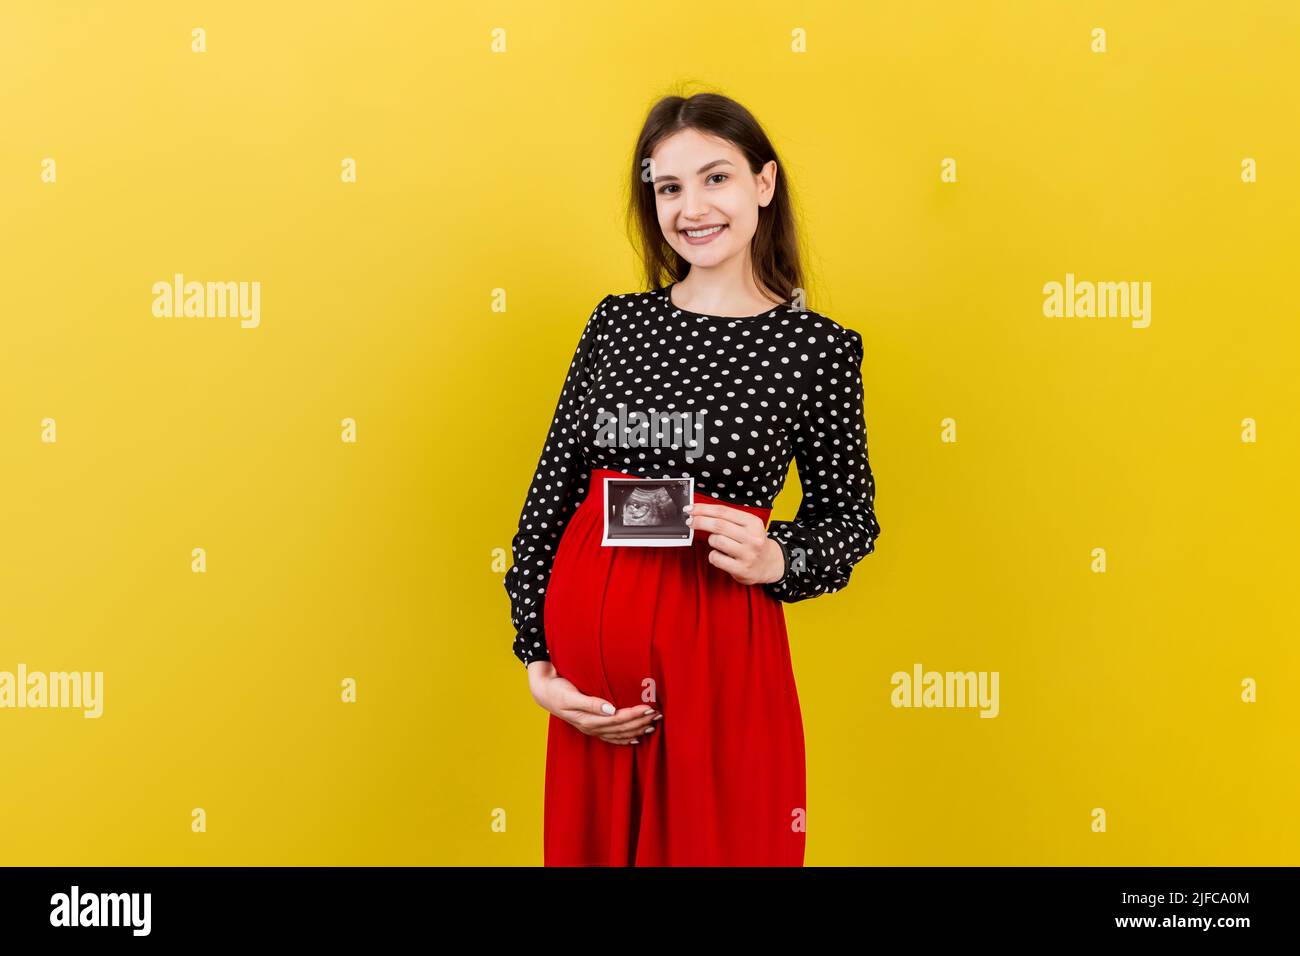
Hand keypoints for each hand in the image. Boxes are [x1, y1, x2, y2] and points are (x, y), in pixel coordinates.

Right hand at [527, 660, 661, 744]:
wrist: (545, 693)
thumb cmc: (558, 690)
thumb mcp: (571, 695)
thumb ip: (590, 703)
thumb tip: (610, 709)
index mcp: (588, 719)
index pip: (617, 719)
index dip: (635, 715)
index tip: (649, 708)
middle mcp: (592, 727)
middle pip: (621, 728)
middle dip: (640, 722)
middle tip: (658, 714)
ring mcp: (592, 729)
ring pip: (619, 734)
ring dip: (637, 729)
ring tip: (653, 725)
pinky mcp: (591, 726)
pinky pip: (611, 737)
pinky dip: (625, 738)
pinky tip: (636, 738)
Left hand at [684, 502, 785, 585]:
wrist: (770, 564)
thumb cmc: (753, 542)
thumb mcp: (748, 526)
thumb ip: (728, 518)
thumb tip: (701, 511)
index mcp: (753, 522)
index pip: (723, 512)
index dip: (703, 509)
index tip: (691, 509)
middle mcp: (753, 538)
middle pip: (718, 525)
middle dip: (699, 521)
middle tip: (689, 521)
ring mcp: (748, 554)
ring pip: (716, 541)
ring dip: (711, 540)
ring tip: (717, 542)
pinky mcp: (742, 569)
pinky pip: (716, 558)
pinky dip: (713, 556)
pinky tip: (720, 556)